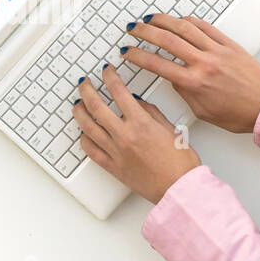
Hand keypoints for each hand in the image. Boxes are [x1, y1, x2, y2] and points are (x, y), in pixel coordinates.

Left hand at [73, 65, 200, 203]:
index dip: (110, 76)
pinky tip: (83, 132)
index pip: (118, 91)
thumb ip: (152, 112)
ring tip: (78, 103)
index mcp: (141, 123)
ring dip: (79, 111)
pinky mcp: (112, 167)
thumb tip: (136, 100)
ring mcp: (116, 151)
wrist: (180, 190)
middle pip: (96, 105)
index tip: (106, 70)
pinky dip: (84, 139)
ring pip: (87, 126)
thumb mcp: (171, 130)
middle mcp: (125, 135)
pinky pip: (91, 150)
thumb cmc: (181, 164)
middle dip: (86, 89)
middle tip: (84, 82)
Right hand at [123, 13, 259, 132]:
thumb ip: (183, 92)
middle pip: (166, 40)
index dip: (138, 56)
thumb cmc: (239, 114)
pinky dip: (189, 21)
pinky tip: (179, 19)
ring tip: (150, 18)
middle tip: (132, 29)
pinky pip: (206, 27)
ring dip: (163, 20)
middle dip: (144, 32)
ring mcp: (217, 51)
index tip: (128, 51)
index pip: (157, 64)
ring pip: (184, 28)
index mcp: (195, 82)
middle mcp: (204, 63)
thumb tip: (171, 77)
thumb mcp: (203, 111)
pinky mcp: (229, 45)